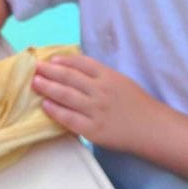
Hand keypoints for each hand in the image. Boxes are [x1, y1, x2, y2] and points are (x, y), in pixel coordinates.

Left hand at [32, 53, 152, 150]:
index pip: (81, 63)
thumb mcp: (121, 81)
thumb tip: (75, 70)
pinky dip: (55, 111)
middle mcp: (101, 91)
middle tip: (35, 68)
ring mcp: (96, 110)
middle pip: (69, 77)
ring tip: (35, 83)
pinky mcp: (94, 129)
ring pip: (66, 96)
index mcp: (109, 76)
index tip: (50, 59)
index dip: (64, 60)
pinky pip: (70, 118)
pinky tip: (45, 105)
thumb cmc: (137, 105)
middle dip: (49, 71)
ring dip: (48, 88)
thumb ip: (101, 76)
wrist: (152, 129)